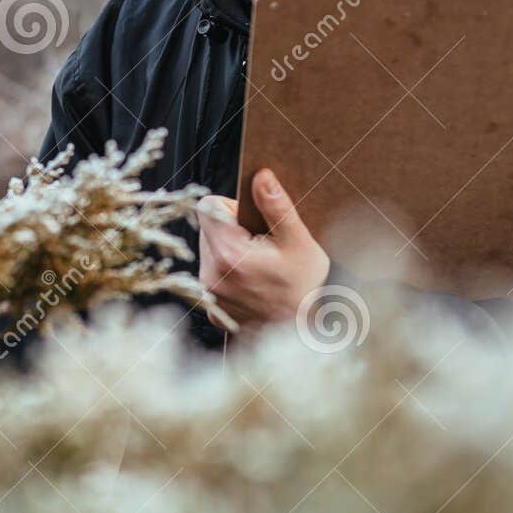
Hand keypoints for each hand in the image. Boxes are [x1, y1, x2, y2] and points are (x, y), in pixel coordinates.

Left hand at [196, 168, 330, 330]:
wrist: (304, 337)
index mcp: (227, 253)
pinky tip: (255, 285)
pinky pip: (213, 277)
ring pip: (210, 251)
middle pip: (208, 229)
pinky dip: (230, 275)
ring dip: (230, 251)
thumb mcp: (298, 243)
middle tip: (262, 246)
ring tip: (260, 266)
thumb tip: (261, 176)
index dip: (230, 207)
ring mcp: (209, 294)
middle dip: (232, 229)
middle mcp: (210, 273)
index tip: (253, 221)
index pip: (207, 207)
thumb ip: (277, 206)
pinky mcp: (212, 308)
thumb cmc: (305, 289)